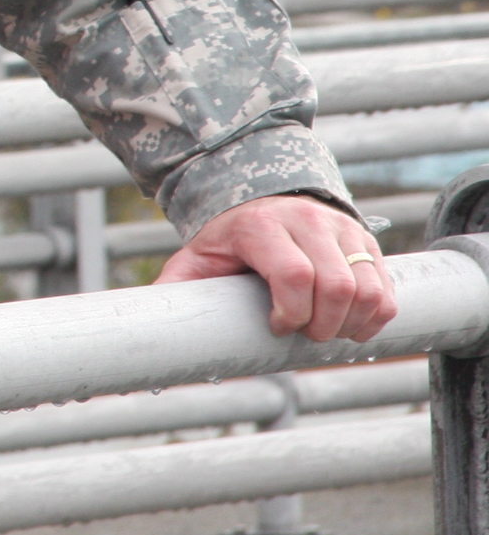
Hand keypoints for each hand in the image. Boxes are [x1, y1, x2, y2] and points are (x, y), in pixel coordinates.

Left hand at [157, 193, 395, 341]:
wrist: (259, 199)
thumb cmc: (226, 240)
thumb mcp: (195, 259)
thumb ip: (175, 290)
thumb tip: (150, 330)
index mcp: (260, 226)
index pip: (294, 275)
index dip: (291, 314)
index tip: (277, 326)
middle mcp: (306, 221)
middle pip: (337, 286)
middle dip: (323, 325)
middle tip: (304, 334)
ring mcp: (341, 228)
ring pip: (367, 289)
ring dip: (352, 325)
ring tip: (327, 332)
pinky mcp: (365, 239)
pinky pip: (385, 288)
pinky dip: (375, 317)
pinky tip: (351, 326)